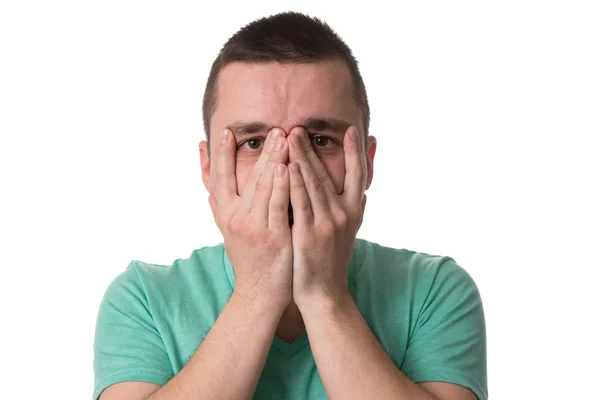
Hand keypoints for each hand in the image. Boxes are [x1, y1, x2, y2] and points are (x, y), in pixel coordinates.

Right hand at [209, 128, 292, 308]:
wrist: (260, 294)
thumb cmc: (249, 258)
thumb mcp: (228, 230)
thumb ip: (219, 203)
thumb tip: (207, 182)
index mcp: (225, 214)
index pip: (219, 178)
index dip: (221, 155)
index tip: (226, 132)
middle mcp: (236, 219)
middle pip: (245, 177)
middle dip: (259, 151)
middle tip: (272, 127)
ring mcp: (255, 228)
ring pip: (263, 188)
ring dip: (272, 160)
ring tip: (282, 138)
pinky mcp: (273, 237)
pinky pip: (278, 206)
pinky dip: (281, 186)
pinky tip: (288, 168)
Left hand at [287, 125, 366, 305]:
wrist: (324, 292)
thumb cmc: (332, 261)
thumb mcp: (349, 233)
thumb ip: (355, 210)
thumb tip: (362, 192)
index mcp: (354, 211)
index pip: (357, 174)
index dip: (355, 151)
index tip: (350, 129)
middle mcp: (344, 214)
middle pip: (329, 173)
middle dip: (314, 148)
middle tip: (301, 125)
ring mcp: (327, 223)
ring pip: (313, 183)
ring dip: (302, 157)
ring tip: (291, 136)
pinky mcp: (309, 233)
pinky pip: (300, 202)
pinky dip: (294, 182)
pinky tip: (288, 165)